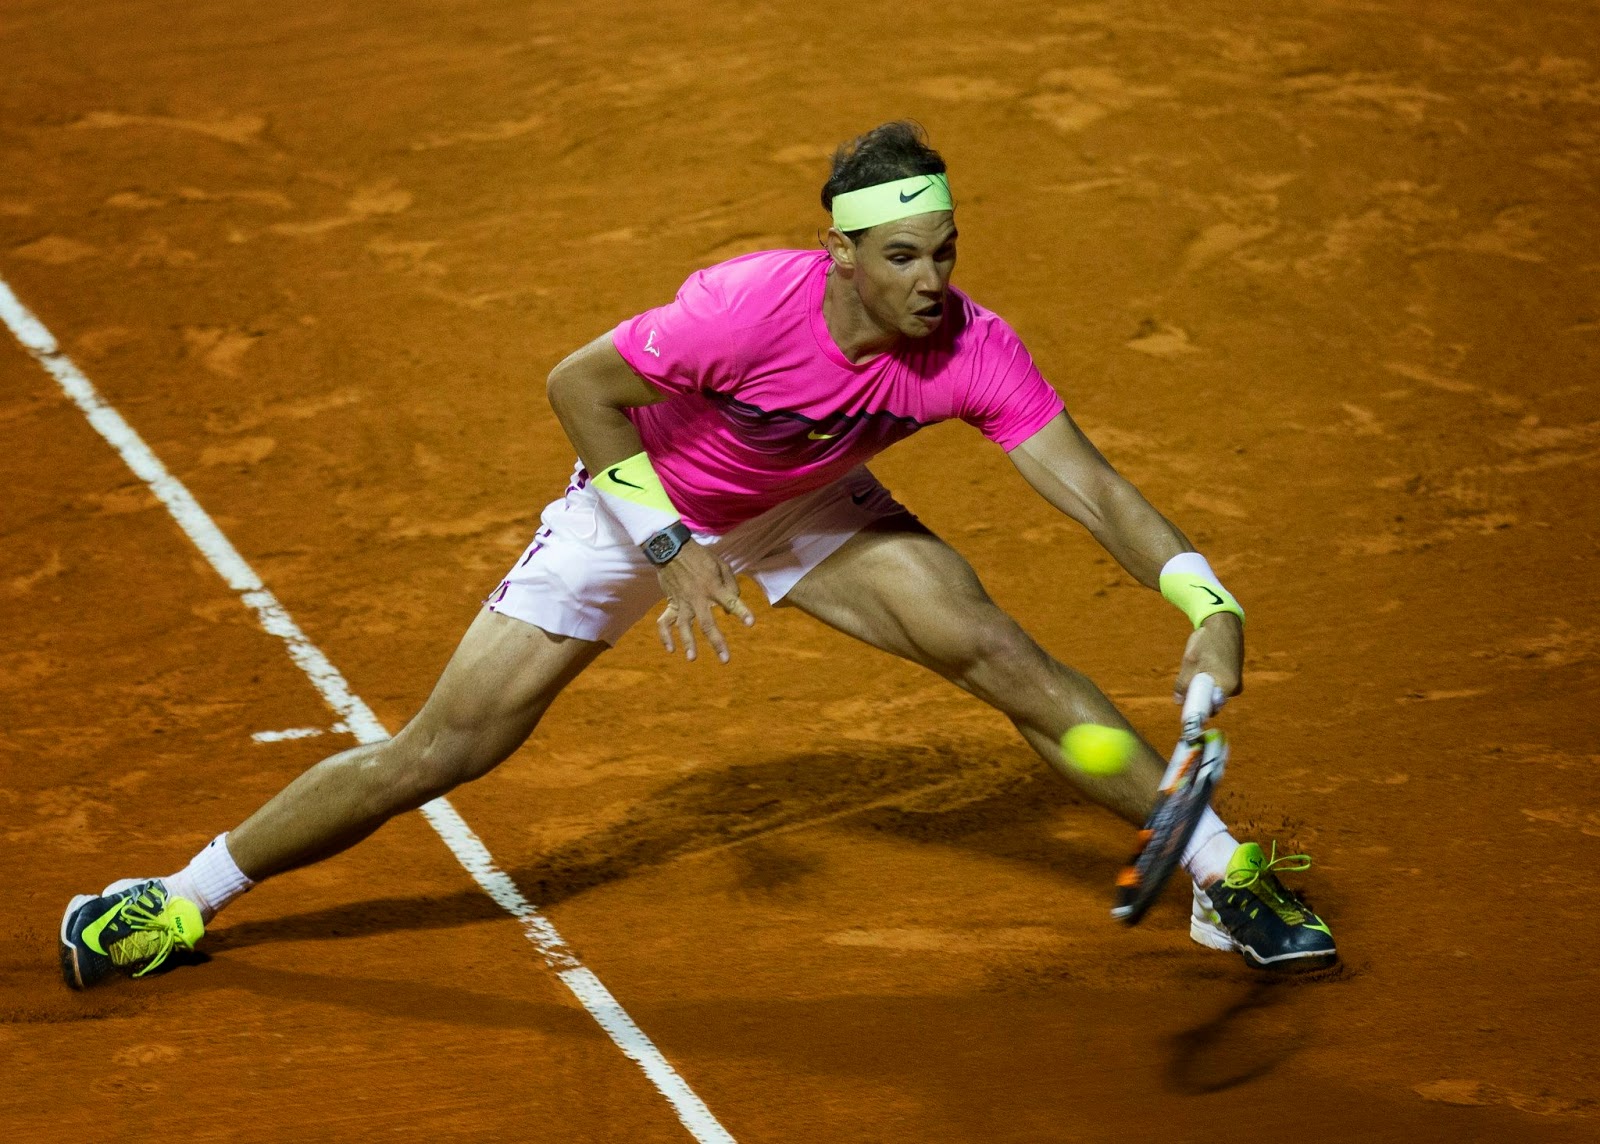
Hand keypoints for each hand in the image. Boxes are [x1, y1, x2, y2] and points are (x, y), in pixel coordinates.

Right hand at [654, 541, 753, 663]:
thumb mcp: (721, 565)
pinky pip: (665, 622)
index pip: (731, 601)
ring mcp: (682, 602)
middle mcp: (698, 598)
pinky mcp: (671, 603)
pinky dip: (665, 635)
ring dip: (688, 643)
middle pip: (707, 624)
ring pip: (684, 626)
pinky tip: (670, 648)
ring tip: (692, 658)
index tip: (750, 623)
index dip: (741, 611)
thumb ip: (730, 585)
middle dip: (717, 642)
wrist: (671, 549)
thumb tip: (731, 608)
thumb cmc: (700, 557)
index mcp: (713, 587)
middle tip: (725, 659)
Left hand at [1174, 612, 1242, 705]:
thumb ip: (1183, 684)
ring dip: (1201, 686)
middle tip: (1185, 683)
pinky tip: (1205, 664)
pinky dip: (1208, 679)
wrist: (1223, 623)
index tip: (1183, 705)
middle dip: (1196, 696)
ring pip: (1212, 693)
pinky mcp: (1233, 677)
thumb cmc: (1207, 642)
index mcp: (1227, 687)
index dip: (1194, 708)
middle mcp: (1234, 689)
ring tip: (1197, 666)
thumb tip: (1178, 702)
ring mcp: (1235, 683)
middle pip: (1210, 702)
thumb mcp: (1190, 662)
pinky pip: (1216, 685)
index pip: (1209, 709)